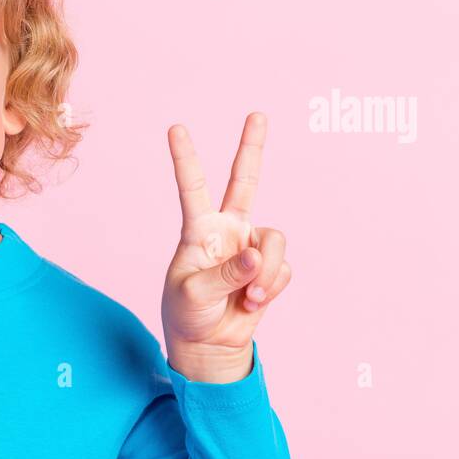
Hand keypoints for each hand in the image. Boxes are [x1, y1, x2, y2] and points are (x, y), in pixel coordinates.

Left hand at [160, 112, 291, 382]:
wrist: (209, 345)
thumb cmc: (188, 315)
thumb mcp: (195, 295)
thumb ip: (227, 273)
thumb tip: (257, 254)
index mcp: (199, 230)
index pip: (192, 187)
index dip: (185, 158)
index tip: (175, 128)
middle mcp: (227, 230)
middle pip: (245, 182)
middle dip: (252, 148)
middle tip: (257, 114)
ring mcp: (251, 247)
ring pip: (275, 242)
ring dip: (266, 272)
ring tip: (250, 297)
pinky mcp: (271, 268)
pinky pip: (283, 269)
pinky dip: (270, 288)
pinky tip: (254, 302)